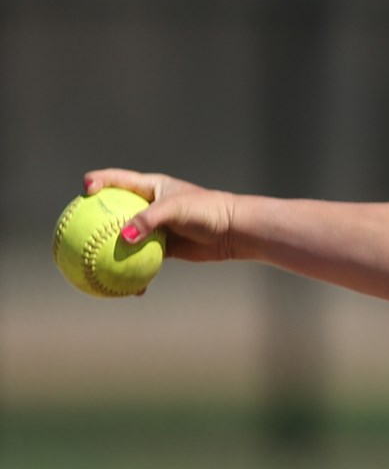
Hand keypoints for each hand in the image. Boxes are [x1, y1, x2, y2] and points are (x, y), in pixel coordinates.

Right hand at [81, 169, 240, 262]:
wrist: (233, 232)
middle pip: (113, 211)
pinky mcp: (163, 247)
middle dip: (93, 220)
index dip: (96, 182)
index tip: (85, 192)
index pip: (115, 180)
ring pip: (126, 239)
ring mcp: (154, 227)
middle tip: (75, 231)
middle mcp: (149, 205)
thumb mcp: (176, 210)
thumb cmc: (206, 211)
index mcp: (149, 187)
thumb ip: (149, 220)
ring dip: (111, 251)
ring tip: (91, 262)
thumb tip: (124, 237)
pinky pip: (143, 260)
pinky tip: (130, 288)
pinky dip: (136, 272)